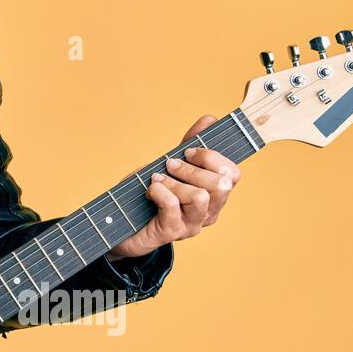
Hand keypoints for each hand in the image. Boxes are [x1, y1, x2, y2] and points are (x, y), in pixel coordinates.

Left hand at [107, 114, 241, 259]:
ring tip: (158, 180)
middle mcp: (209, 212)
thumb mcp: (170, 165)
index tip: (188, 151)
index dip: (213, 157)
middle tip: (169, 165)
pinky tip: (150, 191)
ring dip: (175, 182)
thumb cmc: (148, 194)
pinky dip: (160, 192)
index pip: (232, 174)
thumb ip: (191, 144)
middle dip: (192, 168)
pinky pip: (173, 205)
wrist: (119, 224)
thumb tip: (210, 119)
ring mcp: (192, 224)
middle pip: (221, 184)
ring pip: (200, 196)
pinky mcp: (172, 232)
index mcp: (213, 195)